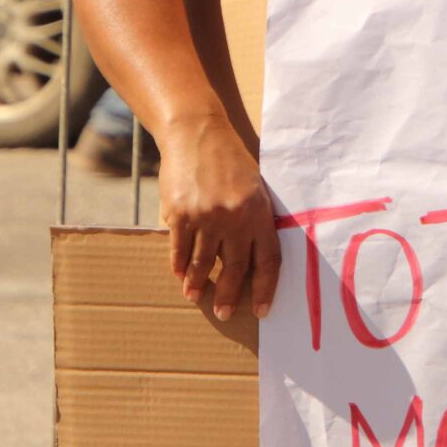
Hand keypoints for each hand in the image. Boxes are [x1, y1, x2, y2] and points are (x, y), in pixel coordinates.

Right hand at [160, 113, 279, 321]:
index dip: (266, 289)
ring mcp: (206, 217)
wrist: (197, 134)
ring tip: (196, 297)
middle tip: (224, 313)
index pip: (268, 261)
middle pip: (234, 268)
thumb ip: (256, 219)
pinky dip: (179, 266)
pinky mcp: (180, 214)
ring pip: (203, 263)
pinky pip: (179, 250)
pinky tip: (180, 275)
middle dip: (229, 295)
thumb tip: (255, 258)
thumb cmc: (230, 160)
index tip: (261, 310)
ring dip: (199, 285)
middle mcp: (234, 218)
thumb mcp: (255, 187)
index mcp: (259, 213)